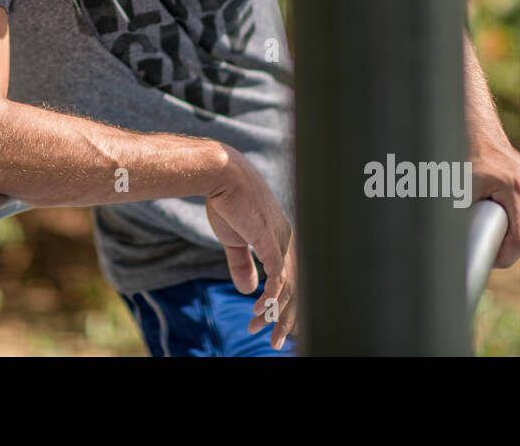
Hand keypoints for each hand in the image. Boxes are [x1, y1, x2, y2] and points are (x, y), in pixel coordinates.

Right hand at [204, 145, 297, 349]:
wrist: (220, 176)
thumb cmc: (226, 201)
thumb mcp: (233, 239)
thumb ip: (241, 264)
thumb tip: (248, 290)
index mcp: (283, 239)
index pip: (295, 280)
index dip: (289, 306)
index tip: (278, 326)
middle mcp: (289, 241)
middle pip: (299, 289)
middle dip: (287, 319)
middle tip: (276, 342)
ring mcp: (282, 241)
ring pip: (290, 288)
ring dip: (275, 314)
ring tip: (261, 333)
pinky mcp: (271, 240)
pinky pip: (277, 278)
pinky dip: (269, 298)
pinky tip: (258, 311)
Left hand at [472, 142, 519, 267]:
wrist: (486, 142)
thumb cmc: (472, 167)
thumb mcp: (465, 193)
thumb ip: (468, 220)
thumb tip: (465, 250)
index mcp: (518, 189)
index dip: (507, 257)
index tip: (492, 260)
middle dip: (511, 250)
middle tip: (492, 247)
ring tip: (501, 231)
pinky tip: (517, 223)